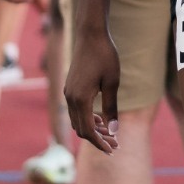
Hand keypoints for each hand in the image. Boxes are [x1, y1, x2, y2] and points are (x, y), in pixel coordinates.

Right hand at [64, 27, 121, 153]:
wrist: (90, 34)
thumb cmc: (105, 56)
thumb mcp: (112, 83)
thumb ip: (111, 108)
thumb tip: (113, 131)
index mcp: (80, 99)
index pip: (88, 131)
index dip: (100, 143)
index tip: (113, 149)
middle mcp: (70, 98)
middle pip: (81, 129)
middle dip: (97, 139)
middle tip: (115, 144)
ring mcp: (68, 92)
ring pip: (77, 121)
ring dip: (92, 130)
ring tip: (109, 133)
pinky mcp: (70, 87)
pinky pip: (76, 110)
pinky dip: (87, 118)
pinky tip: (101, 118)